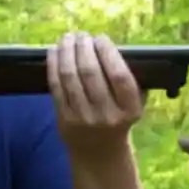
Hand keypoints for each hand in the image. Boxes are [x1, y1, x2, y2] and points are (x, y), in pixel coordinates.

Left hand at [46, 32, 144, 151]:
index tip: (102, 38)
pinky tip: (55, 51)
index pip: (119, 75)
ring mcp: (83, 118)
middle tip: (82, 35)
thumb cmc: (119, 119)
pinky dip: (54, 65)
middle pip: (91, 72)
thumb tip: (108, 46)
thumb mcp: (135, 104)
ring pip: (70, 76)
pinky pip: (55, 86)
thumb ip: (129, 79)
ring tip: (68, 38)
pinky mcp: (64, 119)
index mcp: (130, 109)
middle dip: (84, 47)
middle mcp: (107, 115)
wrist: (99, 153)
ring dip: (67, 51)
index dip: (108, 52)